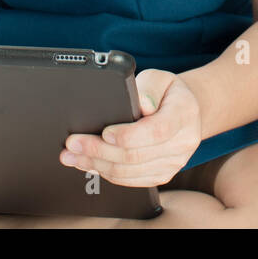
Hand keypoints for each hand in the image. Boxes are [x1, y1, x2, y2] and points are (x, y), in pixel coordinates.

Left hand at [60, 68, 202, 187]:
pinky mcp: (162, 175)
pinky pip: (130, 180)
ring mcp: (174, 163)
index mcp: (184, 114)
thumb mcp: (160, 78)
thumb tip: (139, 104)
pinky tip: (88, 164)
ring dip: (96, 164)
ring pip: (129, 172)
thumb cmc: (167, 93)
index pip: (156, 131)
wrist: (186, 112)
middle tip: (73, 143)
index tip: (104, 132)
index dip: (128, 135)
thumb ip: (149, 88)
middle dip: (99, 150)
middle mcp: (183, 143)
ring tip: (72, 155)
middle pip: (136, 156)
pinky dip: (105, 173)